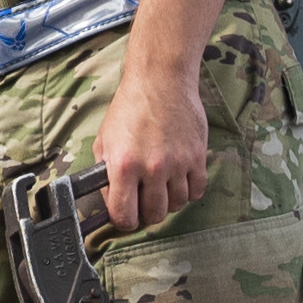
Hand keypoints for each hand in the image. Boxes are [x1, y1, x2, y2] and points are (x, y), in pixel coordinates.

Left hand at [92, 40, 215, 235]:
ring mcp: (178, 164)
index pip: (124, 216)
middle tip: (144, 200)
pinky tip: (179, 181)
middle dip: (146, 213)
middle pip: (153, 215)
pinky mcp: (197, 157)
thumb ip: (106, 173)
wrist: (160, 81)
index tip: (125, 215)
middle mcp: (152, 168)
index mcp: (124, 165)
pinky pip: (197, 191)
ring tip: (161, 187)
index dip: (123, 221)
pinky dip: (188, 192)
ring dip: (168, 201)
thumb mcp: (105, 140)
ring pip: (176, 205)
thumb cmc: (130, 108)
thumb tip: (110, 200)